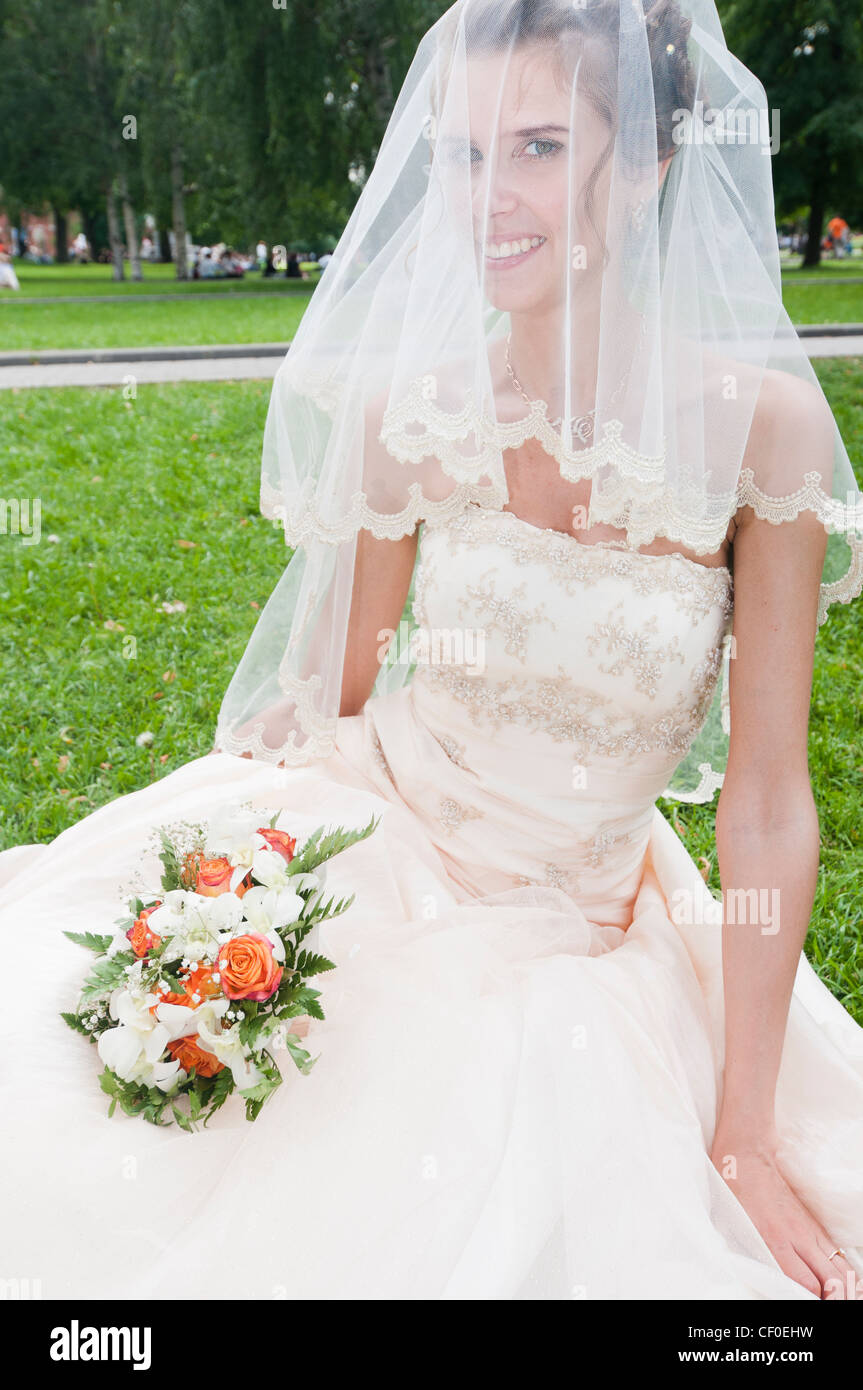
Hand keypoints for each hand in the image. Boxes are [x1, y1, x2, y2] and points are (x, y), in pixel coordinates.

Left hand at [710, 1134, 858, 1299]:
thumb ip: (747, 1255)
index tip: (802, 1304)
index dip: (809, 1300)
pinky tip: (841, 1285)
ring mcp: (809, 1230)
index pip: (805, 1283)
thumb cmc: (733, 1191)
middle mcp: (797, 1236)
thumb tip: (753, 1277)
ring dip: (843, 1289)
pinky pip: (837, 1254)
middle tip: (825, 1305)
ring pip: (841, 1268)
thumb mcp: (730, 1226)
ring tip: (838, 1299)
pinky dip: (843, 1273)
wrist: (747, 1156)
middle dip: (833, 1299)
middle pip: (832, 1280)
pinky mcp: (814, 1224)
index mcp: (774, 1239)